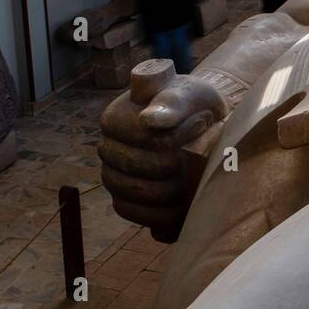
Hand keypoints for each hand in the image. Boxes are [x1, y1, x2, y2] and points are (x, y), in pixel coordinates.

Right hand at [99, 67, 229, 240]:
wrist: (198, 123)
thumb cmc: (192, 104)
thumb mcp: (188, 95)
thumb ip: (171, 104)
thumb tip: (148, 120)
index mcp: (114, 120)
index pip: (144, 140)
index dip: (176, 139)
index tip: (201, 125)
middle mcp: (107, 149)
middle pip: (136, 170)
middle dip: (173, 166)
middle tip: (198, 156)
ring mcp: (113, 175)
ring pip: (130, 195)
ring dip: (167, 193)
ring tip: (191, 180)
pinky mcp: (125, 198)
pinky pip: (134, 213)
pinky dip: (159, 214)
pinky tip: (181, 203)